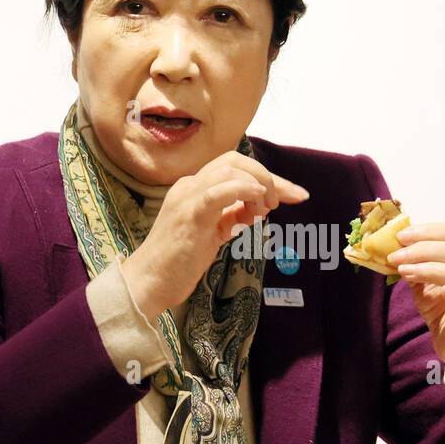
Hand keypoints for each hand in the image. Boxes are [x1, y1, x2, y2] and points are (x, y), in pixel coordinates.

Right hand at [120, 151, 308, 319]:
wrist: (149, 282)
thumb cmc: (179, 262)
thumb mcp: (212, 234)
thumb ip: (231, 216)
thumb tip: (257, 207)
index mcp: (194, 188)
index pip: (235, 168)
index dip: (268, 177)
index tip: (294, 194)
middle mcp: (190, 186)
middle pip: (235, 161)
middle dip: (268, 176)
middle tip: (285, 200)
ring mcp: (188, 198)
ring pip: (229, 170)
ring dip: (259, 186)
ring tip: (266, 211)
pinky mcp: (190, 215)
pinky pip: (219, 191)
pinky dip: (243, 190)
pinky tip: (258, 202)